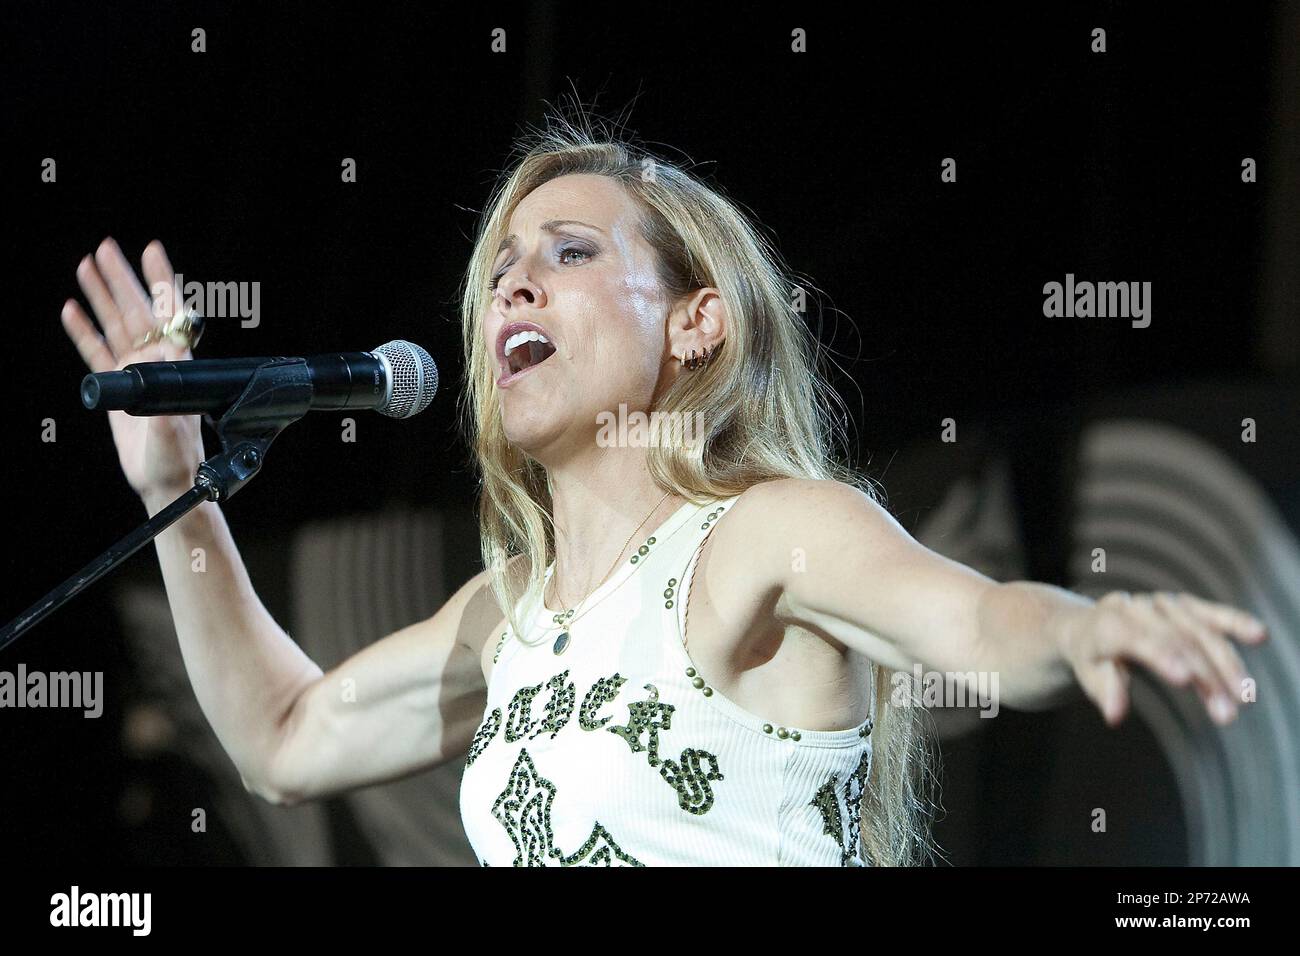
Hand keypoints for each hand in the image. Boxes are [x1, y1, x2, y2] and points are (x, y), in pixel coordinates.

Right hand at [60, 238, 205, 498]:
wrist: (163, 480)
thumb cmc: (176, 459)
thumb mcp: (174, 433)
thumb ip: (168, 406)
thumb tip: (166, 369)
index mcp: (176, 365)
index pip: (169, 314)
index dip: (161, 282)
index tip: (152, 250)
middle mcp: (156, 362)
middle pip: (136, 311)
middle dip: (122, 279)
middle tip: (106, 248)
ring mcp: (135, 372)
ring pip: (115, 325)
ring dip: (100, 297)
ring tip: (85, 266)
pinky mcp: (116, 388)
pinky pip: (96, 352)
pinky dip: (83, 331)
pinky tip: (72, 310)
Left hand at [1059, 590, 1267, 727]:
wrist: (1088, 625)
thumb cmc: (1091, 655)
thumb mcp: (1088, 673)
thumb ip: (1104, 690)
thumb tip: (1114, 716)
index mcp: (1108, 624)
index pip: (1135, 639)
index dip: (1160, 656)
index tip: (1185, 679)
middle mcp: (1137, 609)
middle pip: (1176, 642)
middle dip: (1204, 677)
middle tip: (1227, 713)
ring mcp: (1161, 604)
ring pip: (1199, 632)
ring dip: (1226, 665)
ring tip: (1244, 698)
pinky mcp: (1181, 605)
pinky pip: (1211, 613)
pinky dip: (1234, 622)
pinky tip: (1258, 635)